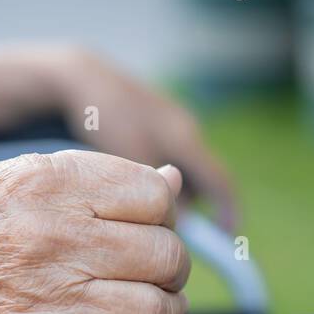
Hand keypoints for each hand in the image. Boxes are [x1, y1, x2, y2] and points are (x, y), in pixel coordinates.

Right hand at [0, 150, 195, 313]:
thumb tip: (171, 183)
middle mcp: (56, 236)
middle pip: (164, 254)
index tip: (152, 227)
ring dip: (167, 308)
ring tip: (153, 304)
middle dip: (170, 265)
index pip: (155, 197)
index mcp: (53, 183)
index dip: (165, 214)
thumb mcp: (23, 176)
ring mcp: (50, 294)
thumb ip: (100, 181)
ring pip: (155, 305)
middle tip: (155, 271)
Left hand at [50, 48, 236, 230]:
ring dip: (172, 188)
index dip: (228, 210)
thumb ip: (158, 191)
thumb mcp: (134, 160)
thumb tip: (180, 219)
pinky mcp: (155, 118)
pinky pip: (167, 154)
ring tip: (142, 197)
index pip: (221, 182)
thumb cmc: (107, 121)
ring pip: (182, 167)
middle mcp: (186, 128)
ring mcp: (171, 121)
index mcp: (186, 139)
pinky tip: (131, 174)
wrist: (84, 77)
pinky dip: (158, 172)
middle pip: (202, 177)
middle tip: (171, 225)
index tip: (230, 235)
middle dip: (193, 203)